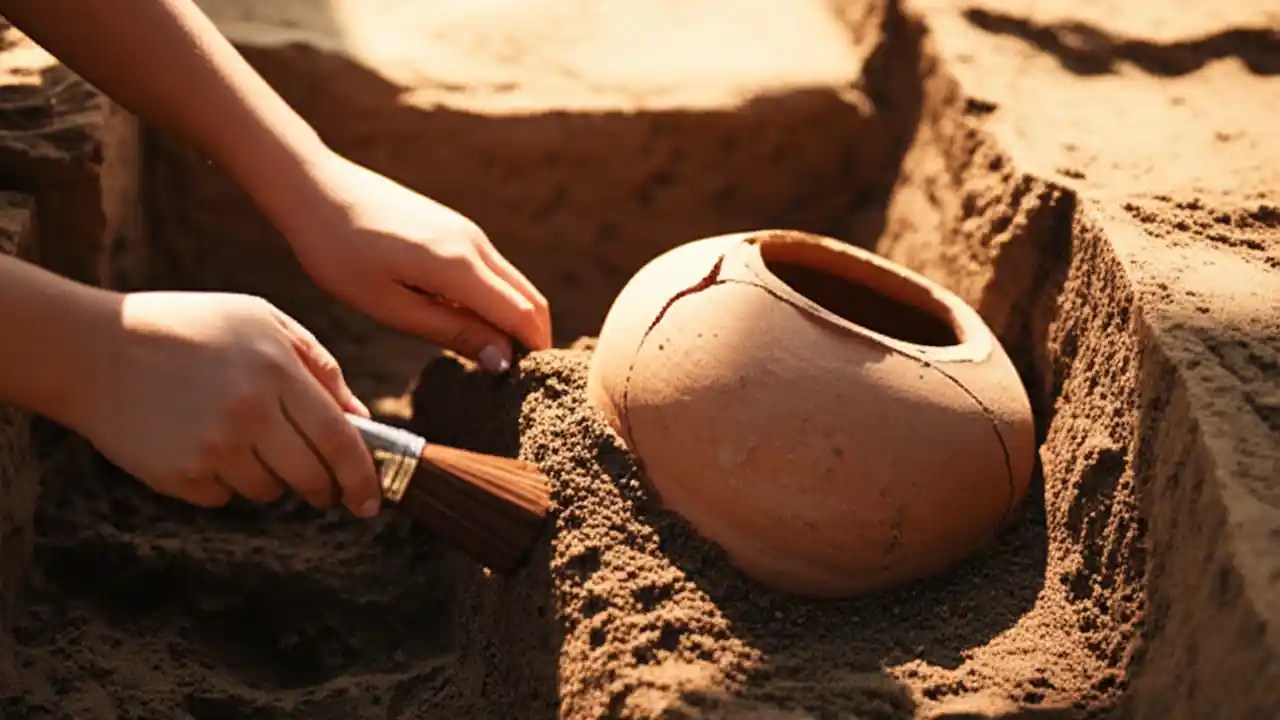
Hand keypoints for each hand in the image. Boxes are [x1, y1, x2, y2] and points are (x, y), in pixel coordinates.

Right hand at [75, 291, 382, 516]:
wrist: (91, 349)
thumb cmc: (186, 328)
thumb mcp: (259, 321)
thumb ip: (318, 366)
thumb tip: (363, 419)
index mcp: (275, 369)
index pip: (339, 439)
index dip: (362, 475)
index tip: (372, 498)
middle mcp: (247, 412)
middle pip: (311, 476)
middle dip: (325, 488)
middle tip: (322, 486)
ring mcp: (211, 447)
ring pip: (270, 490)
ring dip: (270, 478)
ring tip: (238, 437)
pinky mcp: (178, 475)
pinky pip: (223, 497)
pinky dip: (222, 481)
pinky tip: (198, 443)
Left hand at [281, 153, 551, 371]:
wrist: (314, 188)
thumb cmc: (339, 254)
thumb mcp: (389, 306)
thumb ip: (451, 331)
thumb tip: (503, 359)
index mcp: (458, 265)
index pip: (523, 315)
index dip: (532, 353)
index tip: (521, 386)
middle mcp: (474, 244)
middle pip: (530, 300)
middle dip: (532, 340)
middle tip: (513, 380)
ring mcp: (468, 232)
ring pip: (514, 284)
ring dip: (514, 321)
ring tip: (487, 356)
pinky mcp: (456, 228)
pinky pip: (493, 271)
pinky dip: (496, 302)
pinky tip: (464, 322)